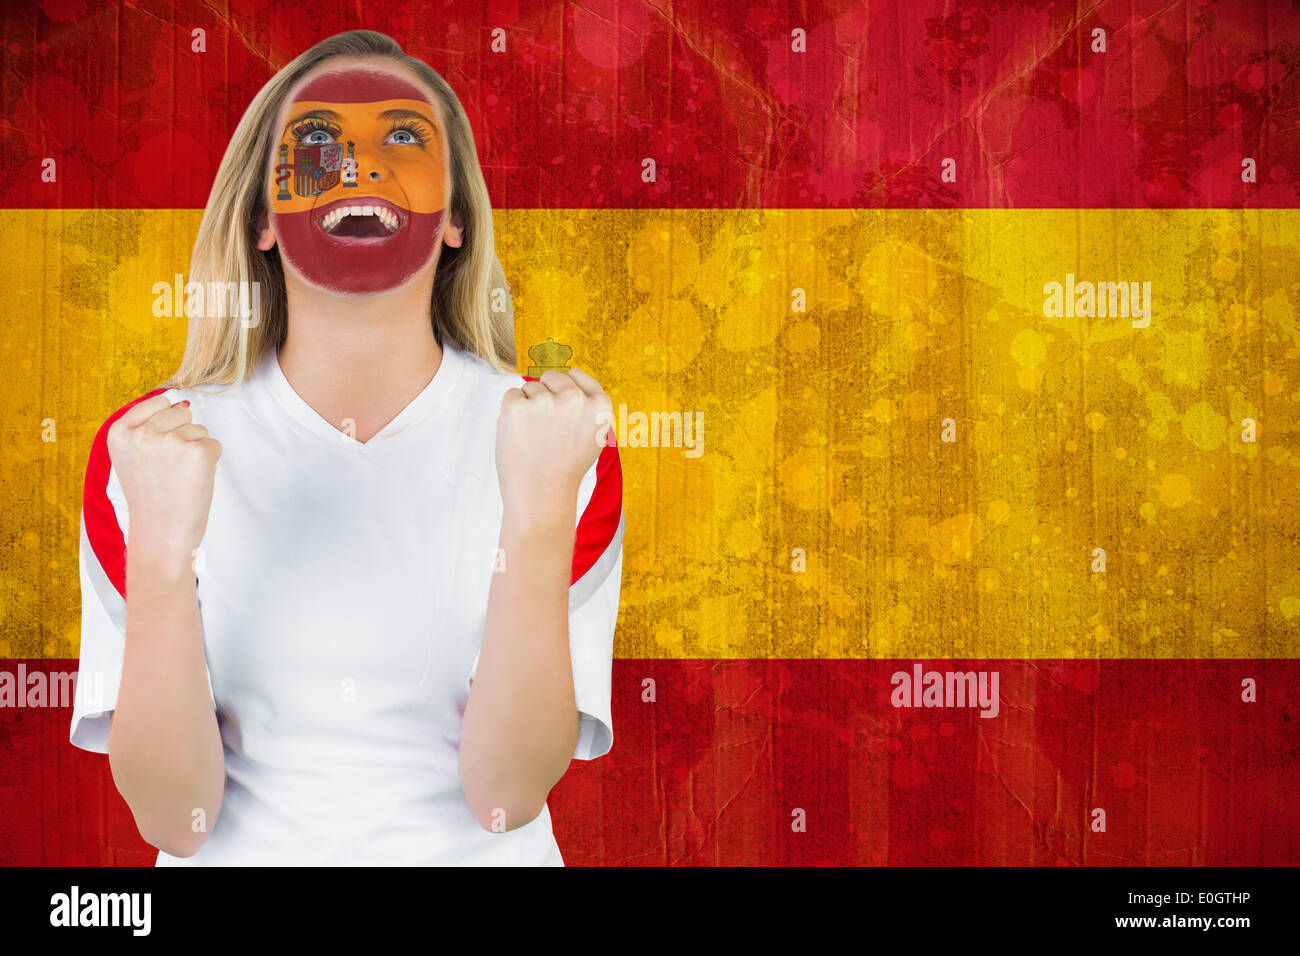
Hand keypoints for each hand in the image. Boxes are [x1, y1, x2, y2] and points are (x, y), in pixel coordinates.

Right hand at [106, 394, 222, 577]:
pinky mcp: (198, 453)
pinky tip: (192, 482)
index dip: (165, 427)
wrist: (160, 535)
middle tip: (168, 470)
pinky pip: (214, 445)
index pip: (158, 403)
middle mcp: (142, 433)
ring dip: (195, 451)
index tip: (157, 454)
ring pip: (199, 429)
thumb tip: (183, 402)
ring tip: (178, 477)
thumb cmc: (150, 497)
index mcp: (119, 431)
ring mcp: (170, 442)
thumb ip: (148, 426)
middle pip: (181, 413)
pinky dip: (209, 462)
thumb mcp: (132, 456)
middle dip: (182, 437)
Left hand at [495, 368, 612, 523]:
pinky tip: (520, 436)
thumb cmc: (565, 468)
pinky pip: (511, 395)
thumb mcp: (592, 437)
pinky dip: (511, 413)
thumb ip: (586, 407)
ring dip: (528, 407)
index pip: (577, 376)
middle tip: (546, 429)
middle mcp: (575, 399)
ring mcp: (545, 401)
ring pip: (530, 387)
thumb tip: (568, 379)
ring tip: (535, 438)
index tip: (561, 408)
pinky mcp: (517, 407)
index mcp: (599, 405)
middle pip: (552, 376)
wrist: (540, 496)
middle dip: (546, 394)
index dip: (566, 389)